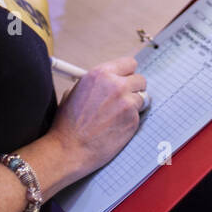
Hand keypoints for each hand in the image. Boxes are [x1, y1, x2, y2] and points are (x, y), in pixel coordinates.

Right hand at [48, 57, 146, 175]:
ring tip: (116, 116)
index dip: (127, 73)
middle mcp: (116, 85)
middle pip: (140, 80)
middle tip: (123, 99)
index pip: (129, 63)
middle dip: (133, 89)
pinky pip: (138, 115)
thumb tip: (112, 79)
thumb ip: (98, 82)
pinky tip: (115, 127)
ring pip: (142, 98)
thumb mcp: (76, 90)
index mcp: (101, 74)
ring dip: (133, 105)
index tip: (126, 80)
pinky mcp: (133, 120)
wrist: (70, 148)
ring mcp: (127, 103)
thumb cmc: (69, 123)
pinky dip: (130, 120)